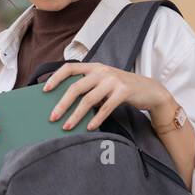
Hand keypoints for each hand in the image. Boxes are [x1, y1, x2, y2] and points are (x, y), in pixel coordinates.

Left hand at [44, 62, 172, 130]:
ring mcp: (113, 80)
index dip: (56, 78)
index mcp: (94, 67)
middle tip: (52, 118)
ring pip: (88, 99)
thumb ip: (87, 88)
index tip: (44, 90)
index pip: (69, 68)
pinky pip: (106, 107)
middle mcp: (102, 71)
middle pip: (76, 87)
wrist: (149, 90)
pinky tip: (89, 128)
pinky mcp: (124, 91)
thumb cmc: (120, 89)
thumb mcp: (103, 83)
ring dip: (76, 115)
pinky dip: (96, 119)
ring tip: (67, 127)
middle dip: (62, 104)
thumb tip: (64, 105)